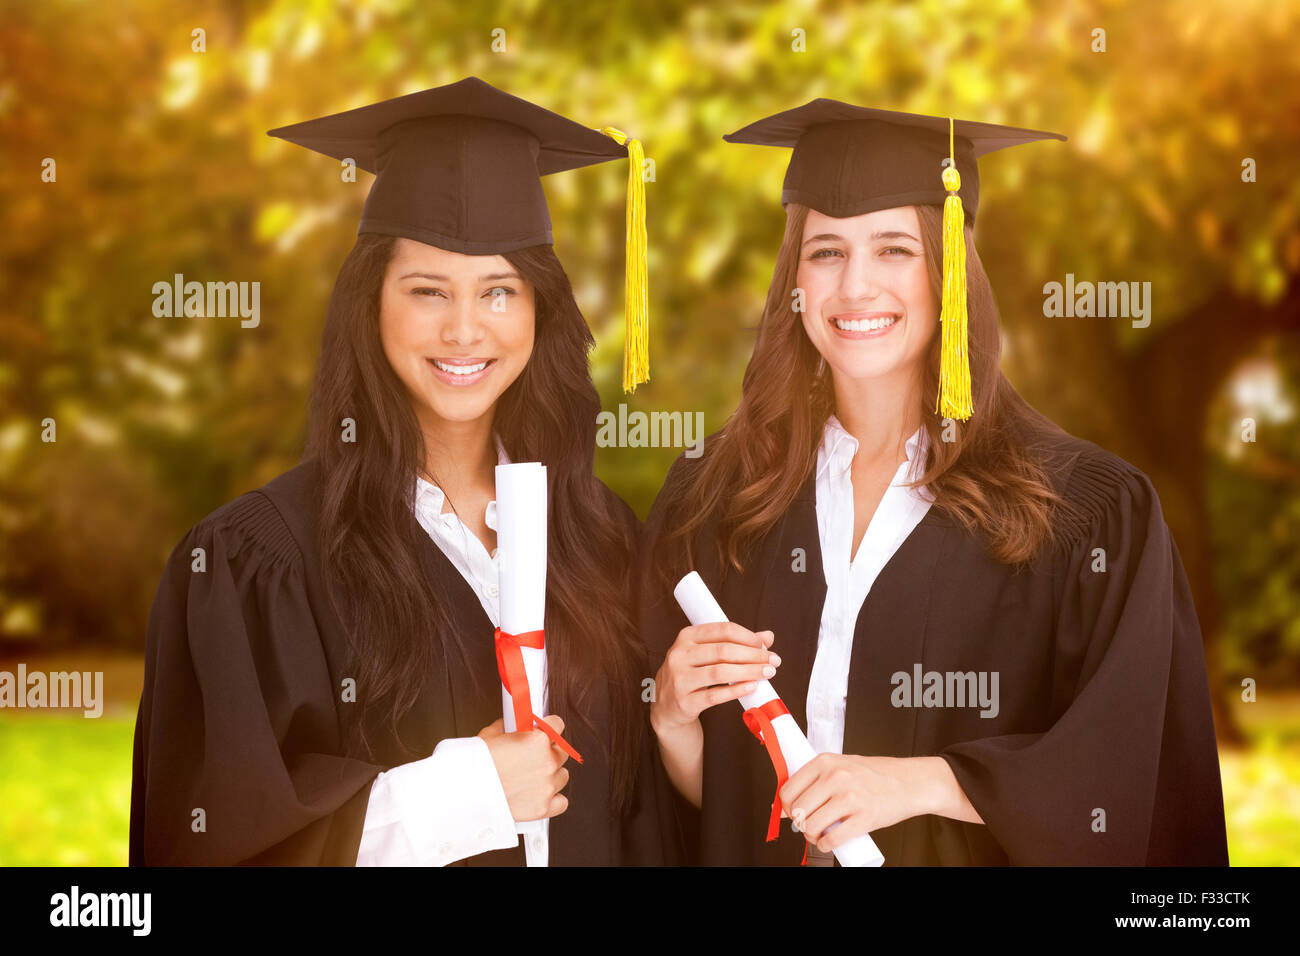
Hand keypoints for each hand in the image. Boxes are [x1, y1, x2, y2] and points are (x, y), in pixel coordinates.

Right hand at [477, 716, 570, 822]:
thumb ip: (510, 727)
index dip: (550, 727)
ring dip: (551, 775)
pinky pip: (561, 802)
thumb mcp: (491, 735)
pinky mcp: (543, 807)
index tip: (545, 731)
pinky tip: (540, 795)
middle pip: (563, 751)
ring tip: (531, 777)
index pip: (557, 725)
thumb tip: (513, 723)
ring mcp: (547, 785)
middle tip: (534, 756)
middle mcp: (547, 762)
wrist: (465, 794)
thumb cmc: (475, 766)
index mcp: (537, 740)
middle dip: (550, 752)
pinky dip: (553, 799)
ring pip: (563, 776)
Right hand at [649, 621, 778, 738]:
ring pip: (720, 672)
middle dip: (753, 655)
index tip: (764, 645)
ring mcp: (680, 679)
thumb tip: (768, 636)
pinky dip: (737, 690)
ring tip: (767, 673)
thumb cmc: (691, 676)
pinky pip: (716, 695)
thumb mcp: (707, 654)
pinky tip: (752, 687)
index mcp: (686, 637)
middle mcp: (679, 655)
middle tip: (773, 660)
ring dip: (749, 671)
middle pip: (724, 651)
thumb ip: (736, 643)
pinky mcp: (684, 702)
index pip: (722, 630)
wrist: (666, 708)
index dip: (747, 636)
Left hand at [779, 754, 939, 852]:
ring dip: (811, 836)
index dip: (786, 807)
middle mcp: (836, 777)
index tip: (793, 813)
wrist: (909, 782)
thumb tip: (784, 806)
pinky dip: (825, 846)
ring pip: (812, 826)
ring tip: (818, 834)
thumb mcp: (841, 766)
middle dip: (799, 823)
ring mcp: (851, 797)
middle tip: (808, 825)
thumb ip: (816, 780)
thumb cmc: (874, 775)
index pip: (788, 790)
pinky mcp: (865, 817)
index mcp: (825, 762)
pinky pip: (833, 839)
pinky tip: (828, 842)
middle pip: (798, 810)